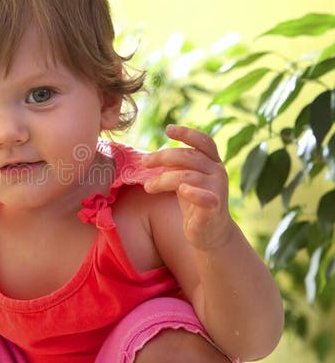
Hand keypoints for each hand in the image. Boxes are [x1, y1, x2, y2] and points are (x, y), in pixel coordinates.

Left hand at [143, 124, 233, 250]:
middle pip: (188, 156)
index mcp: (212, 162)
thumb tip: (156, 156)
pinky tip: (182, 190)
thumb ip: (178, 166)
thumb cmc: (195, 202)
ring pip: (186, 176)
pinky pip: (204, 196)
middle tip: (144, 162)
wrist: (210, 233)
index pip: (203, 141)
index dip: (187, 133)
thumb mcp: (186, 179)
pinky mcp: (214, 207)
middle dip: (163, 157)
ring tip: (148, 187)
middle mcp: (218, 172)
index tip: (168, 129)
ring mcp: (218, 189)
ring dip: (162, 180)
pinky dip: (192, 192)